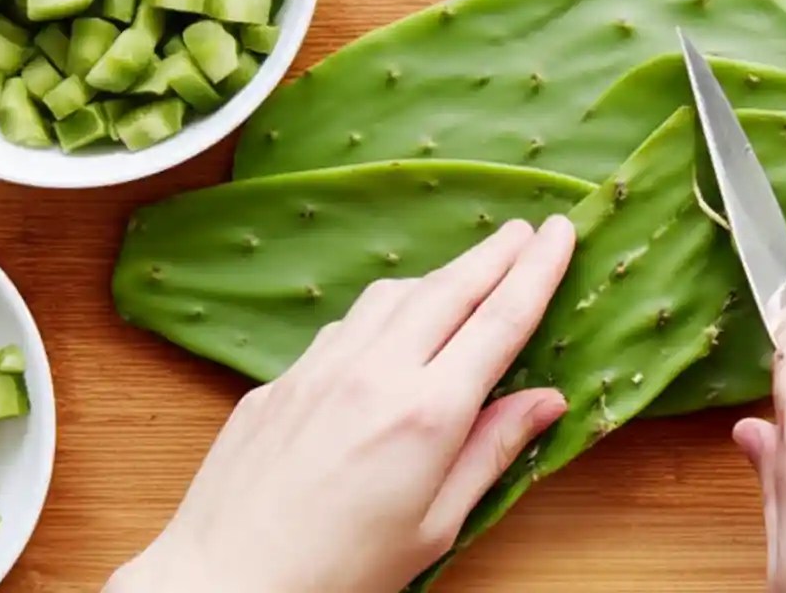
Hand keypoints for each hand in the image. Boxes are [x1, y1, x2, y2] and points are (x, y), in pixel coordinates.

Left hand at [106, 217, 576, 592]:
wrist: (225, 579)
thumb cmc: (340, 572)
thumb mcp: (436, 526)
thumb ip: (491, 451)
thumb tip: (547, 400)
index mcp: (426, 413)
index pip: (499, 321)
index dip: (536, 271)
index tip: (560, 232)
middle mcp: (374, 372)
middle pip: (449, 290)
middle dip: (494, 254)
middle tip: (525, 229)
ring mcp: (321, 367)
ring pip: (392, 295)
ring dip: (439, 276)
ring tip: (469, 271)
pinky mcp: (282, 378)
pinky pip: (345, 325)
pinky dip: (385, 309)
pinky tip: (393, 323)